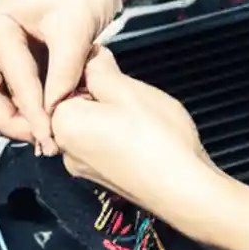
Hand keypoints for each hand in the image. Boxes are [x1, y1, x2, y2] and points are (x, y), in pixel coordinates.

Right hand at [0, 0, 126, 154]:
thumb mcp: (75, 29)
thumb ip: (62, 74)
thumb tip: (52, 114)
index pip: (5, 81)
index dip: (28, 112)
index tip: (49, 136)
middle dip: (10, 120)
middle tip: (42, 140)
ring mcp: (7, 49)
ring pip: (0, 96)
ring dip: (23, 116)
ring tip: (52, 133)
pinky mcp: (25, 57)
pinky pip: (21, 91)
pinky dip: (36, 106)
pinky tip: (58, 117)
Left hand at [51, 48, 210, 206]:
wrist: (186, 192)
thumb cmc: (157, 139)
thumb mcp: (128, 91)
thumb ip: (101, 71)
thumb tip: (90, 57)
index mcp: (63, 123)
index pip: (62, 83)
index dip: (91, 71)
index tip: (116, 72)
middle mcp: (65, 149)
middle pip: (77, 105)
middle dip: (103, 95)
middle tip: (134, 97)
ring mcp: (84, 168)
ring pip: (93, 125)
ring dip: (114, 116)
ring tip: (142, 119)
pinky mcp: (103, 179)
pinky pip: (104, 145)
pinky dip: (120, 136)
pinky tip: (144, 137)